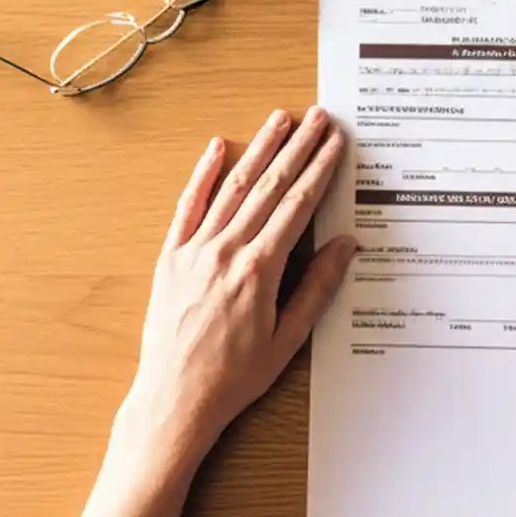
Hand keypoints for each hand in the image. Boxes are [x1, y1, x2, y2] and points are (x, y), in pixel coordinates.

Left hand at [114, 107, 355, 462]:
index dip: (320, 170)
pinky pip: (188, 207)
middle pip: (269, 186)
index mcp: (260, 269)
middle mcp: (226, 250)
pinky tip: (216, 148)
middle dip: (297, 147)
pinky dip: (203, 175)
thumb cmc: (234, 376)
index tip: (336, 144)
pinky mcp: (170, 257)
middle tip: (317, 117)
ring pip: (233, 188)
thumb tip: (345, 245)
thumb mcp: (288, 338)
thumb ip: (316, 287)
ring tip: (278, 120)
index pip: (298, 205)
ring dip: (258, 149)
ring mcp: (195, 250)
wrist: (175, 398)